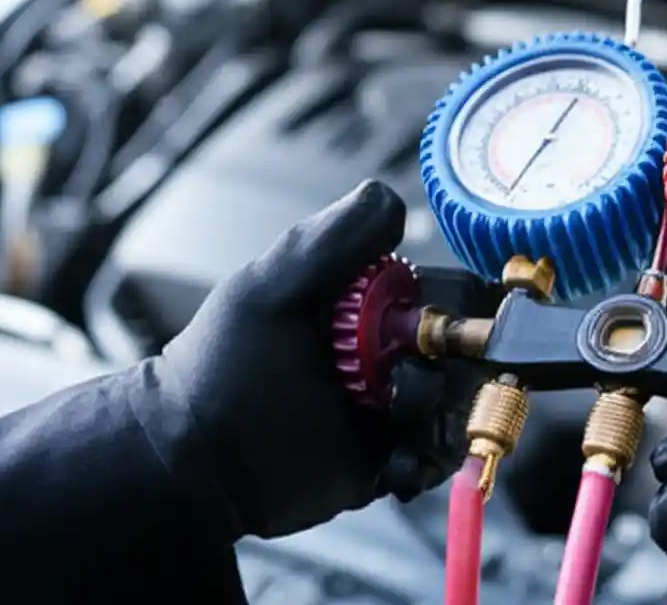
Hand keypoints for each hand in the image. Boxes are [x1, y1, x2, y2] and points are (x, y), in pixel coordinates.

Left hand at [153, 181, 475, 538]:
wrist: (196, 459)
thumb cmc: (222, 367)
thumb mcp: (273, 287)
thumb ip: (332, 238)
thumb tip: (392, 200)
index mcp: (373, 305)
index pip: (451, 295)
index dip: (459, 311)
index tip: (439, 328)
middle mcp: (392, 353)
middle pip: (471, 355)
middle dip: (452, 372)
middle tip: (407, 387)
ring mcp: (394, 409)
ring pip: (461, 409)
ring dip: (439, 420)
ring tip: (395, 427)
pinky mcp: (391, 460)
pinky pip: (438, 459)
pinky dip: (424, 463)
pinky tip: (390, 466)